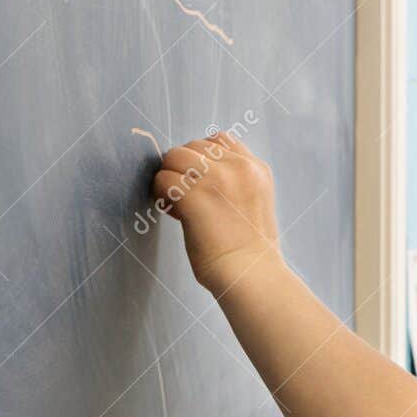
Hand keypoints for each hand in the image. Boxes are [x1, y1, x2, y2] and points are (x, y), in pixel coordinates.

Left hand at [153, 132, 283, 291]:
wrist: (252, 276)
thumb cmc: (251, 251)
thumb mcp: (256, 203)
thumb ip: (236, 182)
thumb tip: (200, 175)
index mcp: (256, 169)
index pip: (219, 140)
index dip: (202, 159)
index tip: (201, 183)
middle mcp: (239, 168)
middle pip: (193, 145)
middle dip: (184, 169)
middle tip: (187, 197)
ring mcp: (217, 179)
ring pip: (174, 157)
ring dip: (170, 177)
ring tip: (178, 203)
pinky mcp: (195, 196)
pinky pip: (163, 180)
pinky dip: (160, 194)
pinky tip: (173, 212)